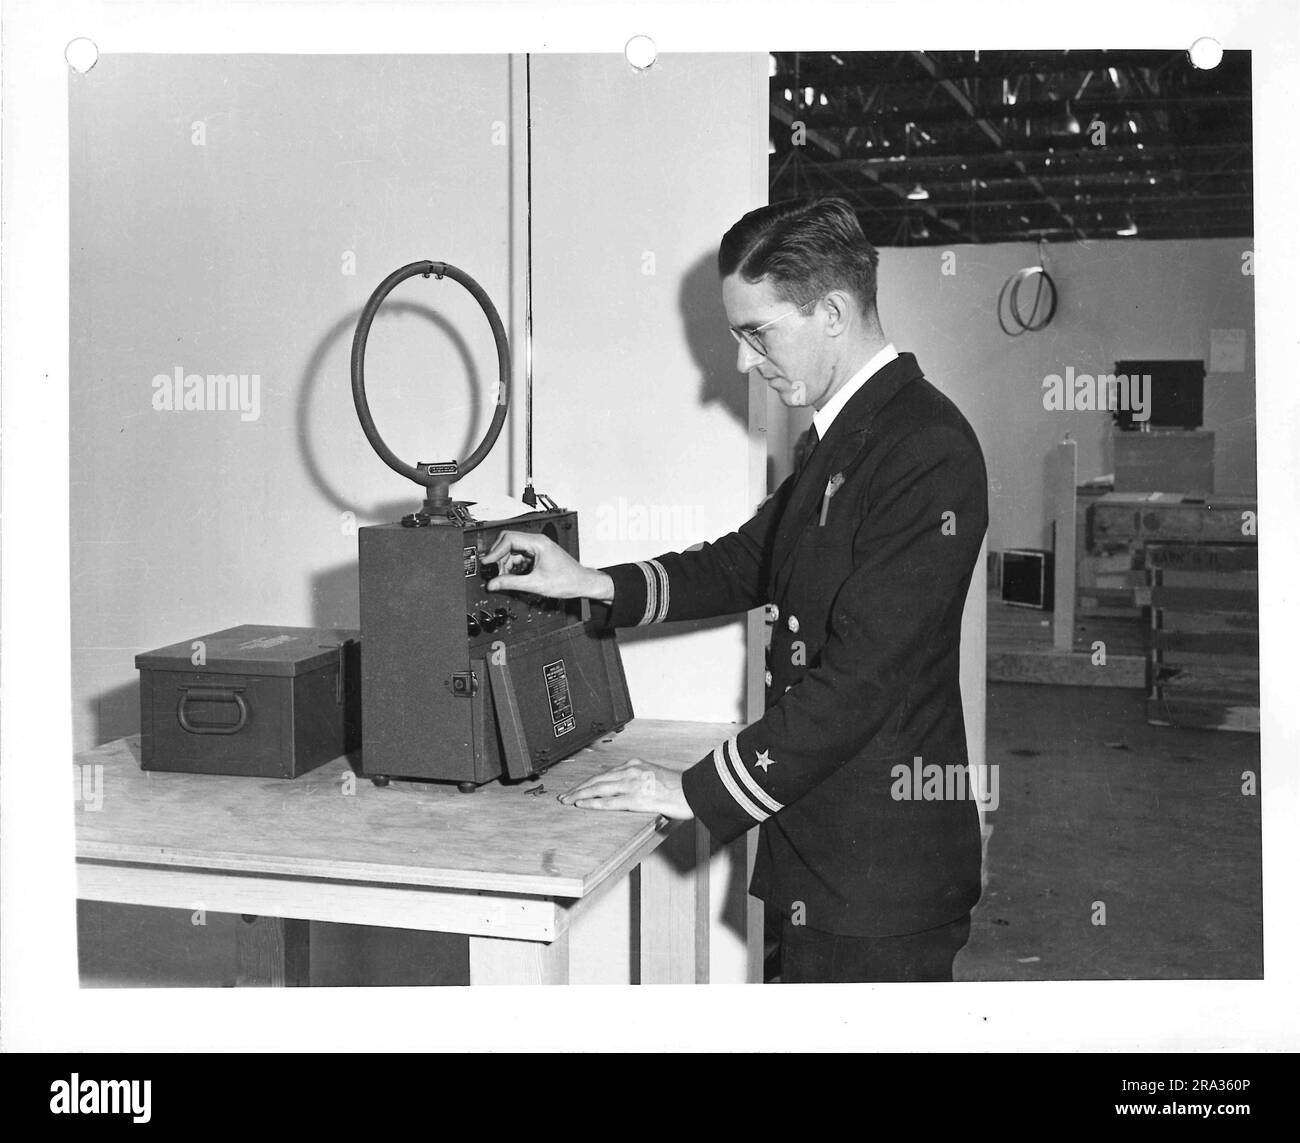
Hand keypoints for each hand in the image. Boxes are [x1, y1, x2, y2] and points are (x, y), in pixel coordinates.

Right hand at [482, 531, 612, 600]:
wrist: (582, 583)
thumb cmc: (568, 580)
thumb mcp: (535, 584)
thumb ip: (512, 583)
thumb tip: (493, 583)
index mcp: (538, 543)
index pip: (508, 539)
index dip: (495, 551)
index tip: (487, 562)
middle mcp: (537, 542)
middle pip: (508, 543)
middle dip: (499, 558)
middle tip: (494, 573)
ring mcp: (537, 548)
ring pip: (513, 551)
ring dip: (506, 564)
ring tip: (505, 578)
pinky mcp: (537, 555)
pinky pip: (519, 557)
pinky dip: (513, 567)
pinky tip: (514, 577)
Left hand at [558, 759, 693, 819]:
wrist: (693, 790)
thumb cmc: (677, 786)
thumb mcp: (654, 774)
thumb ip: (638, 778)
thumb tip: (626, 787)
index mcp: (635, 764)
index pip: (605, 773)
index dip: (589, 782)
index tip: (578, 788)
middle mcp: (631, 771)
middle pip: (598, 780)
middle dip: (579, 788)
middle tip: (564, 796)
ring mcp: (633, 784)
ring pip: (599, 788)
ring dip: (580, 795)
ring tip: (567, 801)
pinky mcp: (636, 798)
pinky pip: (610, 801)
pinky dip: (593, 803)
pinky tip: (582, 805)